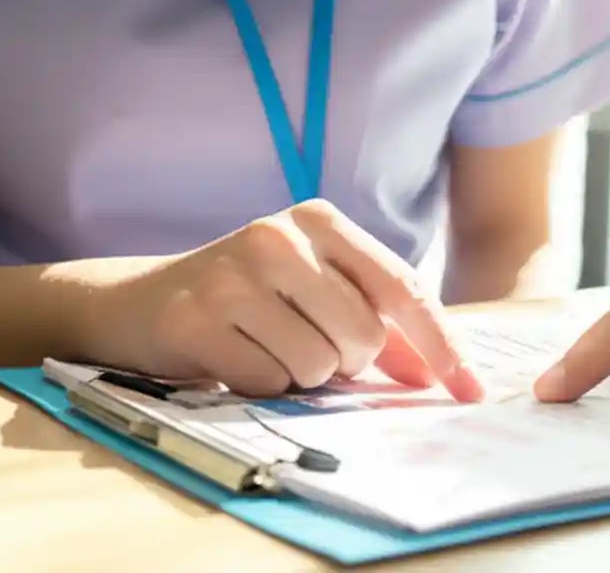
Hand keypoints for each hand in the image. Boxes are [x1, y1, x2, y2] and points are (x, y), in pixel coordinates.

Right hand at [84, 200, 483, 400]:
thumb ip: (374, 319)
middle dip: (347, 361)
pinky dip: (260, 384)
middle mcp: (278, 237)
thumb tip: (433, 372)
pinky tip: (233, 355)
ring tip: (264, 344)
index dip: (441, 346)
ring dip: (300, 375)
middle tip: (308, 345)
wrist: (140, 301)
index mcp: (319, 219)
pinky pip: (268, 383)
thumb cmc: (247, 296)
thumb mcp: (313, 286)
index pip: (401, 288)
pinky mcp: (197, 318)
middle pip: (363, 336)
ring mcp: (233, 275)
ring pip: (317, 365)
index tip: (470, 390)